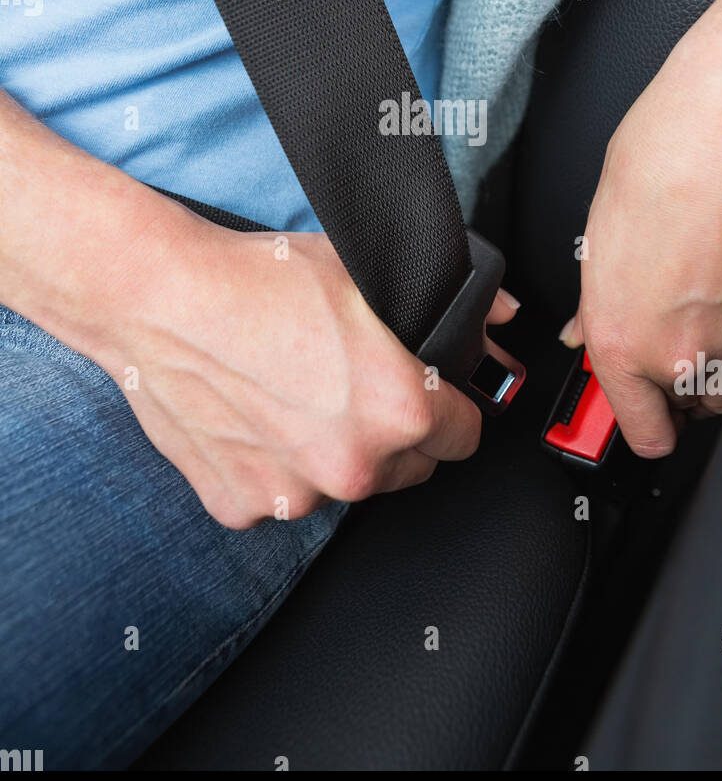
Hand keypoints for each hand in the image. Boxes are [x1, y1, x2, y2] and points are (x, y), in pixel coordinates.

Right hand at [0, 94, 517, 527]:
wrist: (162, 298)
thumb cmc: (260, 279)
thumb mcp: (369, 275)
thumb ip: (448, 306)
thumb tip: (501, 318)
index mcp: (401, 412)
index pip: (465, 437)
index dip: (449, 409)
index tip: (430, 397)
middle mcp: (354, 466)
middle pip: (406, 469)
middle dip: (392, 436)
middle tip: (352, 387)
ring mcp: (293, 495)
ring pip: (340, 486)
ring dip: (330, 455)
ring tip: (293, 394)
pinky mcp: (240, 505)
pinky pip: (275, 496)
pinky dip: (270, 467)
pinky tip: (251, 415)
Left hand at [560, 41, 721, 455]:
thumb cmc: (660, 165)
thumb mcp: (597, 237)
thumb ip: (596, 301)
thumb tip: (589, 326)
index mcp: (622, 340)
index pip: (640, 427)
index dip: (640, 425)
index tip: (640, 418)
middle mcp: (683, 353)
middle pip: (691, 409)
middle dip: (677, 384)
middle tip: (666, 336)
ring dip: (717, 363)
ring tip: (701, 306)